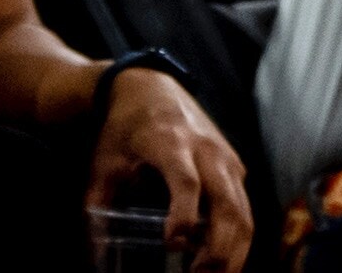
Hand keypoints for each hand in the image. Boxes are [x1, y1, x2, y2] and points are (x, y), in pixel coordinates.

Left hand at [88, 65, 254, 272]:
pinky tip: (223, 261)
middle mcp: (206, 149)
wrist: (150, 85)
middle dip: (218, 248)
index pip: (186, 182)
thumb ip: (98, 206)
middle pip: (226, 203)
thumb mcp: (104, 162)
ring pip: (244, 210)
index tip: (173, 243)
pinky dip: (240, 238)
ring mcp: (225, 157)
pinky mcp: (234, 164)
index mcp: (170, 143)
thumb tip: (95, 250)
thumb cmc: (124, 127)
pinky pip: (245, 205)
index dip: (183, 214)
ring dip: (234, 250)